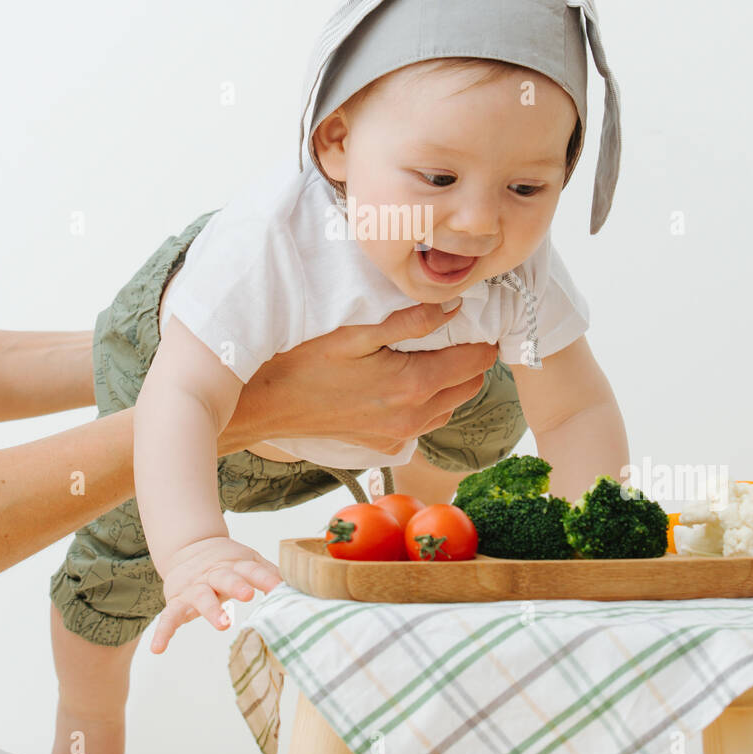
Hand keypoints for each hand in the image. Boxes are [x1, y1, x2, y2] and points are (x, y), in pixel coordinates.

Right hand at [150, 537, 281, 653]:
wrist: (190, 548)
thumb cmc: (229, 563)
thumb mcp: (250, 562)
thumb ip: (270, 574)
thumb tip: (302, 587)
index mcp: (236, 565)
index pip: (253, 569)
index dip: (266, 578)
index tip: (280, 587)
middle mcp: (215, 574)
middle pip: (225, 578)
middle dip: (236, 586)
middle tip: (248, 595)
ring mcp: (195, 588)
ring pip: (201, 597)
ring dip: (210, 610)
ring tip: (223, 624)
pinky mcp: (177, 601)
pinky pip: (167, 617)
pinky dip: (162, 633)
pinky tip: (158, 649)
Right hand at [224, 302, 497, 455]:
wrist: (268, 405)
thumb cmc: (306, 362)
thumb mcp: (358, 332)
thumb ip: (411, 321)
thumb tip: (454, 308)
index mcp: (413, 385)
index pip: (475, 362)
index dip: (484, 337)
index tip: (480, 318)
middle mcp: (414, 417)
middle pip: (470, 386)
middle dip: (472, 358)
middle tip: (459, 332)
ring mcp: (400, 436)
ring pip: (450, 406)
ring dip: (452, 381)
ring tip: (434, 354)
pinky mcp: (385, 446)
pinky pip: (425, 423)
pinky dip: (429, 403)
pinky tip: (408, 382)